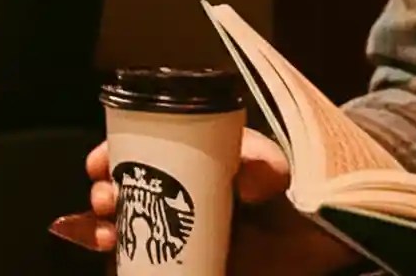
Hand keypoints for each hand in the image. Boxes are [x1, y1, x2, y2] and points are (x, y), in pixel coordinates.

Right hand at [85, 129, 363, 274]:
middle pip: (121, 191)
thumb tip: (244, 182)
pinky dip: (114, 259)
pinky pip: (135, 263)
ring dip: (100, 226)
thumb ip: (266, 165)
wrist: (315, 245)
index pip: (137, 153)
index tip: (100, 162)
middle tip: (105, 199)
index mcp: (189, 165)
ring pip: (121, 227)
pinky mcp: (177, 267)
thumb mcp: (278, 170)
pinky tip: (107, 254)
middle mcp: (174, 199)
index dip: (111, 154)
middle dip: (101, 192)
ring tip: (107, 231)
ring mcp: (174, 236)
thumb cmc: (295, 199)